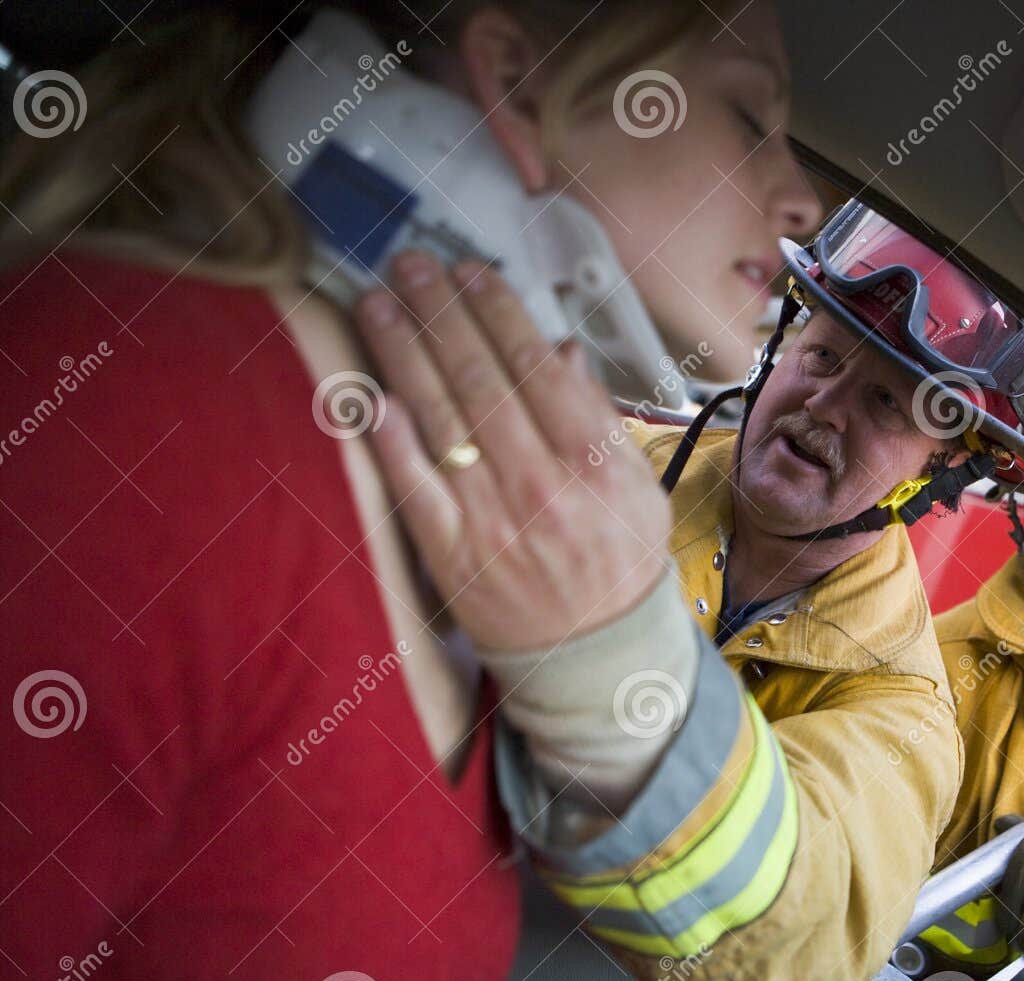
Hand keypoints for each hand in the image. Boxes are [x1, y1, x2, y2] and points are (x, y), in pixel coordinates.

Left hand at [357, 251, 670, 652]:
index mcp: (594, 464)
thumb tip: (562, 350)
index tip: (470, 271)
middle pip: (481, 380)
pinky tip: (367, 393)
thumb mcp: (638, 489)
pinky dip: (389, 439)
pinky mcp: (451, 554)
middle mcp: (541, 485)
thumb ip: (600, 419)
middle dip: (440, 313)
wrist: (597, 656)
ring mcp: (491, 519)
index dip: (498, 312)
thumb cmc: (620, 564)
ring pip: (440, 419)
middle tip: (410, 263)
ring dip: (403, 353)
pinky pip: (413, 486)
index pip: (538, 367)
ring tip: (378, 302)